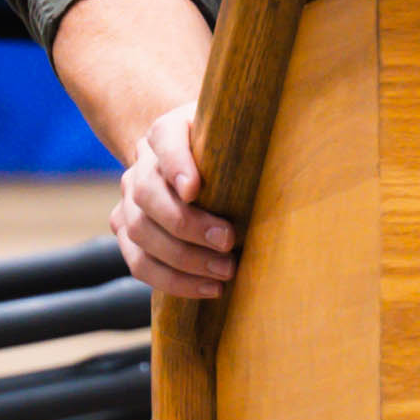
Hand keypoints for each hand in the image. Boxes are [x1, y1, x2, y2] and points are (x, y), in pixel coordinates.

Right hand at [112, 97, 239, 298]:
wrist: (197, 170)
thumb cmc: (229, 157)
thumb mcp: (239, 140)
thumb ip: (250, 144)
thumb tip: (290, 165)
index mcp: (168, 131)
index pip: (164, 138)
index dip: (175, 164)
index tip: (194, 189)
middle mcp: (142, 164)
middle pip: (147, 193)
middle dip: (186, 223)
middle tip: (228, 241)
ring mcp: (129, 201)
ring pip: (139, 231)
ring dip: (183, 258)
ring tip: (224, 271)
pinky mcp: (129, 234)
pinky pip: (139, 263)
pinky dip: (172, 281)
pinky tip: (207, 288)